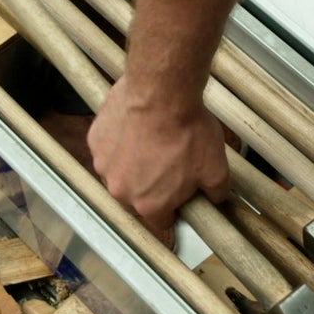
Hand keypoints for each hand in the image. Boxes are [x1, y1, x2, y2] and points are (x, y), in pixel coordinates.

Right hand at [87, 75, 230, 247]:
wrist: (161, 92)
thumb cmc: (187, 131)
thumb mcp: (216, 168)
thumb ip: (217, 192)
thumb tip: (217, 199)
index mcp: (150, 204)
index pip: (161, 222)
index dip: (173, 210)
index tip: (179, 197)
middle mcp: (121, 190)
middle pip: (136, 200)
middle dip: (151, 189)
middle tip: (167, 166)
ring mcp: (104, 165)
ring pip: (119, 175)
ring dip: (132, 167)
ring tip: (152, 145)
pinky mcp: (96, 141)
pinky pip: (108, 150)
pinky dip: (120, 145)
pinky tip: (137, 130)